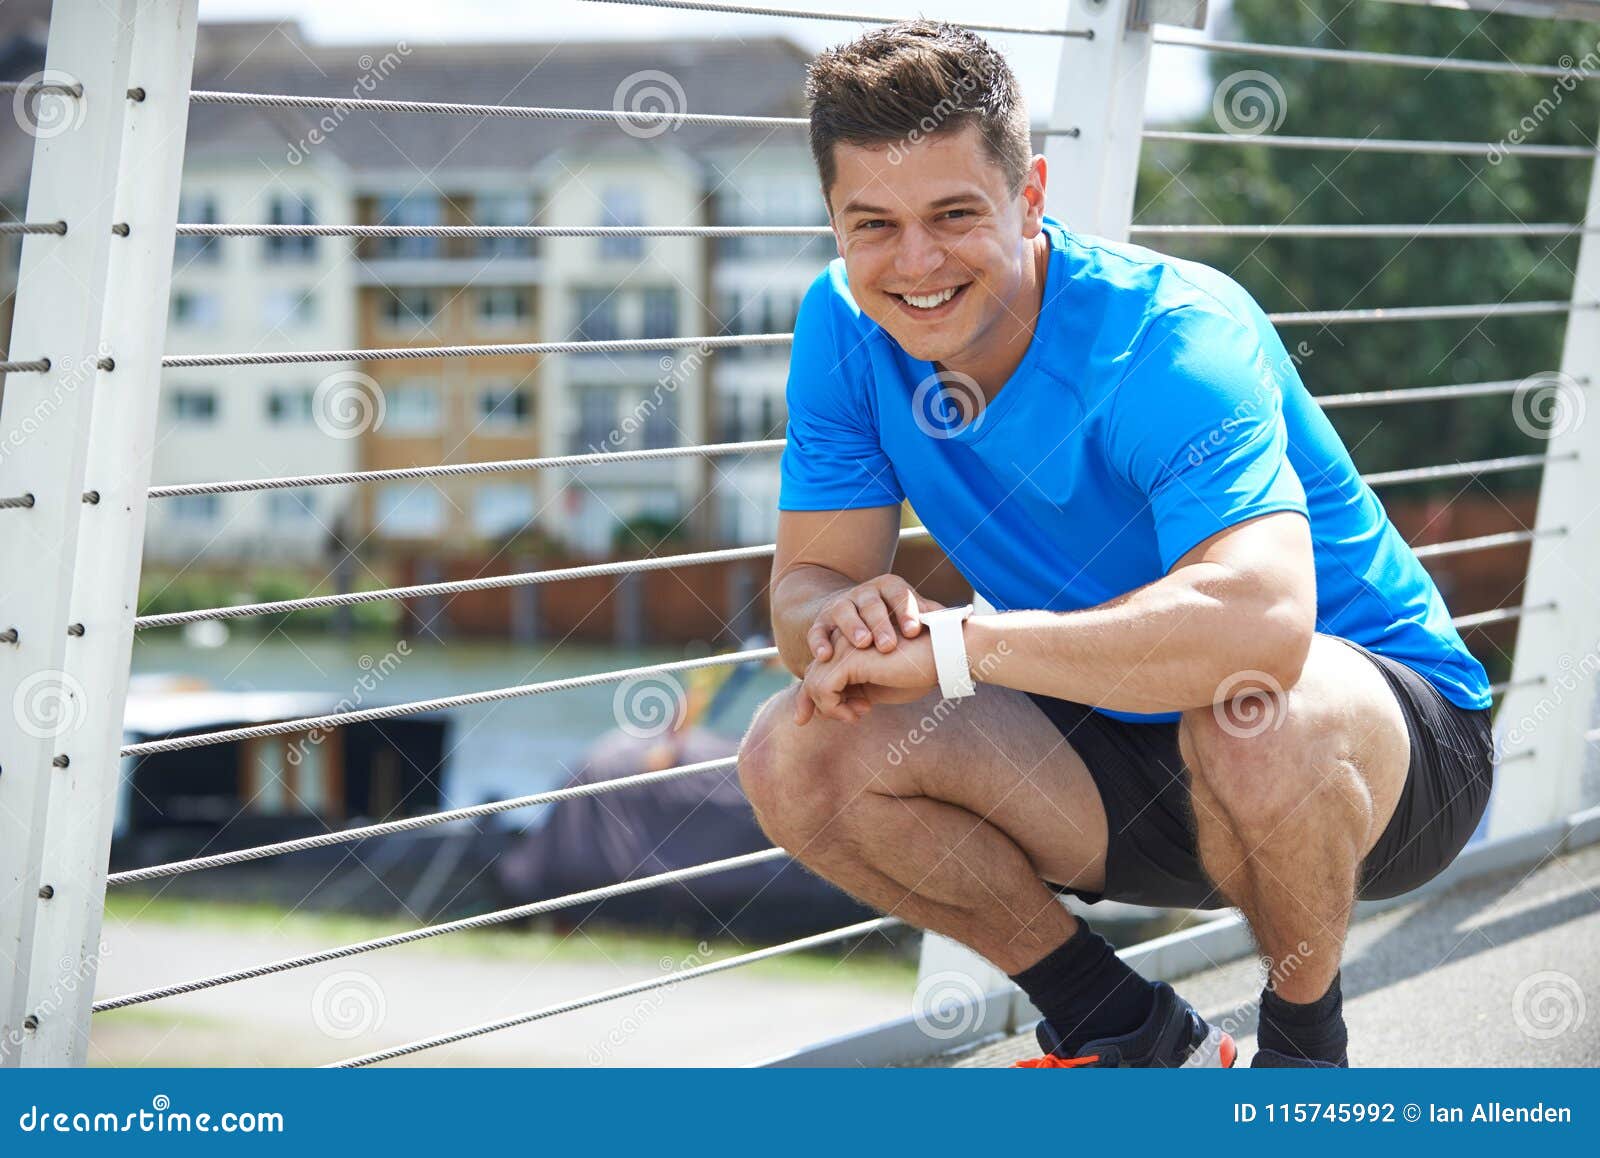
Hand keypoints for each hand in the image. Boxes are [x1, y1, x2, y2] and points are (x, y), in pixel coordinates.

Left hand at [794, 633, 939, 725]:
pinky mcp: (849, 658)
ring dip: (831, 708)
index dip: (820, 698)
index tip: (848, 715)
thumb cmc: (916, 670)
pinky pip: (822, 688)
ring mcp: (843, 647)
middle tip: (846, 718)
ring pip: (813, 682)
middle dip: (816, 705)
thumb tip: (826, 710)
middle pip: (811, 676)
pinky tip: (863, 710)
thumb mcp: (877, 685)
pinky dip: (834, 707)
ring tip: (859, 714)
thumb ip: (852, 692)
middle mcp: (842, 641)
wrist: (941, 655)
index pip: (820, 671)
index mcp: (848, 645)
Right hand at [806, 575, 943, 662]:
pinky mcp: (822, 622)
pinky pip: (817, 630)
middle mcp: (864, 593)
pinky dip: (819, 641)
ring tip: (861, 645)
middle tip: (888, 646)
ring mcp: (841, 605)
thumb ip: (929, 617)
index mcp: (890, 588)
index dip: (907, 611)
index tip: (914, 631)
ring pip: (844, 612)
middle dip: (880, 623)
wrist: (856, 614)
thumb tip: (958, 620)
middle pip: (871, 603)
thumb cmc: (894, 622)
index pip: (900, 594)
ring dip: (852, 628)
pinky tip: (825, 656)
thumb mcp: (912, 616)